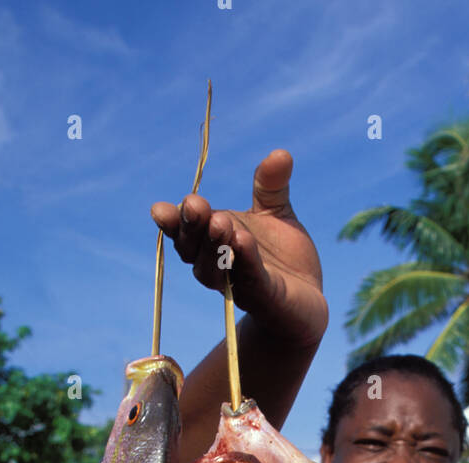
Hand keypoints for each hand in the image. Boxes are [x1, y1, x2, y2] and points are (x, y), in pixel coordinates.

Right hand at [150, 149, 327, 347]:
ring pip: (214, 268)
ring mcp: (238, 284)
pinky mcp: (263, 297)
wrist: (308, 303)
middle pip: (193, 249)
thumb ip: (271, 186)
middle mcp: (217, 265)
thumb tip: (281, 154)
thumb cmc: (283, 259)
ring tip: (221, 222)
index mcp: (212, 241)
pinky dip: (245, 260)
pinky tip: (243, 241)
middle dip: (192, 227)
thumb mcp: (277, 215)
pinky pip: (250, 278)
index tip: (160, 209)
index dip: (172, 221)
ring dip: (214, 245)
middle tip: (195, 205)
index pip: (185, 231)